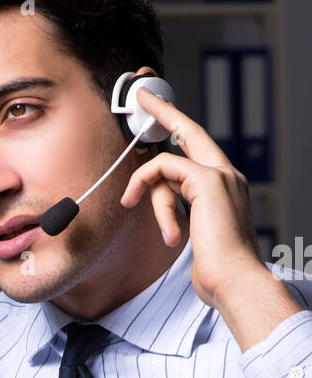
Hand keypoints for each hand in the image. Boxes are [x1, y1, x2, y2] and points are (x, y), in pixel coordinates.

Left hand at [119, 86, 265, 307]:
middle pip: (191, 130)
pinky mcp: (208, 181)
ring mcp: (220, 176)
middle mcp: (227, 176)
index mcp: (227, 188)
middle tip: (140, 96)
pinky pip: (164, 168)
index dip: (179, 130)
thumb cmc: (219, 270)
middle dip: (164, 111)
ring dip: (148, 192)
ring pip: (167, 164)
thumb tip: (168, 218)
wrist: (236, 281)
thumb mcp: (198, 238)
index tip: (159, 115)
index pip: (200, 150)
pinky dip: (148, 186)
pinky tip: (159, 221)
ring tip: (164, 231)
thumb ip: (186, 218)